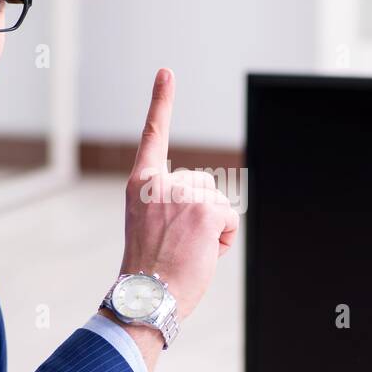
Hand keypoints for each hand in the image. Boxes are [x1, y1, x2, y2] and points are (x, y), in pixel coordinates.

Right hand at [115, 67, 238, 331]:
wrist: (146, 298)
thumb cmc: (148, 274)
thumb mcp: (148, 227)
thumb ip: (167, 204)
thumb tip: (205, 204)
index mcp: (140, 186)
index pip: (153, 136)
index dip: (162, 102)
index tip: (166, 73)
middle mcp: (160, 183)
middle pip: (202, 184)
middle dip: (201, 213)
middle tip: (178, 245)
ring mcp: (185, 193)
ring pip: (218, 203)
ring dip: (212, 229)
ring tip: (186, 252)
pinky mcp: (207, 209)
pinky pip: (230, 220)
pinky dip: (224, 240)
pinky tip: (202, 254)